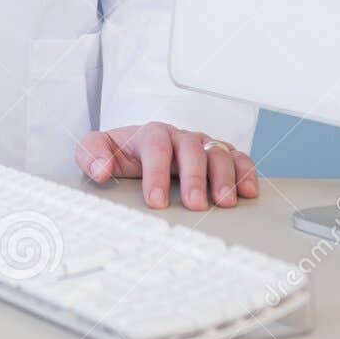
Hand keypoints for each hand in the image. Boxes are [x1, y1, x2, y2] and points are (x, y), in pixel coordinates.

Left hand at [76, 122, 257, 209]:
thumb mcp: (97, 150)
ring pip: (218, 152)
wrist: (138, 147)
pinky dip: (246, 172)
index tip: (155, 201)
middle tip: (195, 205)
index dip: (156, 173)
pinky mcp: (219, 156)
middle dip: (194, 177)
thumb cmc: (120, 153)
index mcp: (150, 133)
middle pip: (191, 148)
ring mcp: (202, 145)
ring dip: (224, 177)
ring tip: (225, 202)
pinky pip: (237, 158)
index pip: (155, 147)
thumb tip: (100, 170)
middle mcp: (179, 137)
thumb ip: (90, 155)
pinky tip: (249, 191)